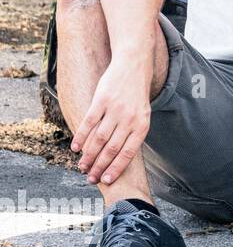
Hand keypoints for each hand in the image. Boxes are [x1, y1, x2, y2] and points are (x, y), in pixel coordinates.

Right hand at [73, 60, 152, 185]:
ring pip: (99, 139)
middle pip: (112, 148)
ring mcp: (114, 109)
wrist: (133, 66)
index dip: (117, 167)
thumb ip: (132, 132)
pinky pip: (88, 123)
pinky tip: (75, 148)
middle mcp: (129, 119)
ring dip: (89, 155)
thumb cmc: (136, 94)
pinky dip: (81, 137)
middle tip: (91, 179)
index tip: (107, 180)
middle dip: (100, 166)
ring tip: (82, 167)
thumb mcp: (142, 113)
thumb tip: (119, 156)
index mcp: (142, 125)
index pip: (128, 152)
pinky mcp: (101, 100)